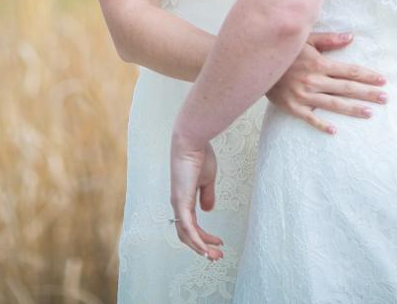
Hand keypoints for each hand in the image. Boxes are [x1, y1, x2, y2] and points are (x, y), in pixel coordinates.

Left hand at [169, 133, 223, 259]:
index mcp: (184, 199)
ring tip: (215, 255)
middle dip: (202, 247)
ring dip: (200, 247)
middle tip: (216, 256)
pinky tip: (204, 248)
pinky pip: (187, 226)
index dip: (204, 237)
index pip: (192, 225)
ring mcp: (178, 203)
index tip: (218, 242)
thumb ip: (207, 195)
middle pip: (187, 234)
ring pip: (187, 234)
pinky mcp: (181, 201)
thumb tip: (208, 210)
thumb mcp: (207, 179)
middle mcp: (178, 204)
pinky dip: (195, 239)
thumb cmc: (199, 155)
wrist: (192, 140)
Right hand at [266, 31, 387, 133]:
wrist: (257, 64)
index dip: (367, 75)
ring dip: (353, 109)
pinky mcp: (293, 107)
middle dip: (367, 93)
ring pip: (334, 104)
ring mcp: (304, 96)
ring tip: (370, 113)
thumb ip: (329, 40)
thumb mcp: (306, 40)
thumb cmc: (285, 51)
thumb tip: (351, 37)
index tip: (382, 80)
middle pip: (346, 88)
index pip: (349, 71)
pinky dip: (321, 124)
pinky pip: (310, 118)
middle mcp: (314, 81)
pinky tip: (335, 130)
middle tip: (385, 98)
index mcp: (319, 64)